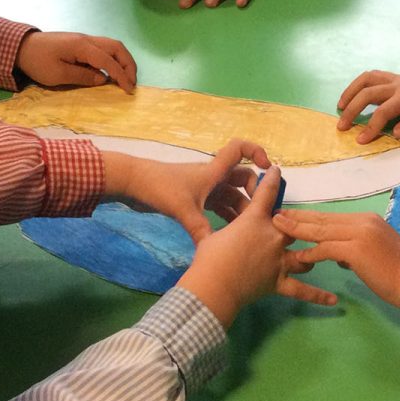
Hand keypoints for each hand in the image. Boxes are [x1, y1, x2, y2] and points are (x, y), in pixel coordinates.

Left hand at [17, 31, 136, 92]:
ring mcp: (84, 39)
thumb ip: (82, 77)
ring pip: (112, 45)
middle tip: (132, 82)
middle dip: (128, 64)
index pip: (108, 61)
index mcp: (82, 47)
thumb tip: (103, 79)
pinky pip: (103, 48)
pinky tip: (111, 71)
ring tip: (125, 77)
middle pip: (116, 47)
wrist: (21, 46)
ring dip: (122, 60)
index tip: (129, 89)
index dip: (121, 75)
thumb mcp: (58, 75)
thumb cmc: (37, 61)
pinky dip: (113, 58)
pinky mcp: (80, 42)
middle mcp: (87, 39)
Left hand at [104, 138, 270, 243]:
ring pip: (231, 196)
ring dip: (242, 209)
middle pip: (242, 179)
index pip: (240, 149)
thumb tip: (215, 251)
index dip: (256, 152)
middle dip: (254, 194)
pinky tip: (231, 233)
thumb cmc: (159, 188)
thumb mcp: (183, 210)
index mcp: (213, 172)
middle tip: (263, 214)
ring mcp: (204, 189)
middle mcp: (212, 177)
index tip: (267, 168)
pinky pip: (219, 207)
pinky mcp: (195, 200)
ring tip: (251, 228)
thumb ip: (200, 230)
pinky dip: (227, 217)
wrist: (132, 184)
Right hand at [180, 168, 336, 325]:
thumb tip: (200, 227)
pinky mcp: (279, 282)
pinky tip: (334, 300)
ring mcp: (279, 261)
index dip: (272, 180)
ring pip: (305, 256)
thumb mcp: (210, 235)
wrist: (213, 284)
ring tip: (317, 255)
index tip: (277, 171)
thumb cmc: (208, 257)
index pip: (266, 194)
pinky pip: (303, 290)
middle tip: (299, 221)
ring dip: (311, 255)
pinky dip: (318, 296)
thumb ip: (215, 229)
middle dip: (298, 223)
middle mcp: (273, 238)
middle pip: (295, 225)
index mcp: (255, 220)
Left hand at [273, 211, 399, 307]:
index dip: (310, 216)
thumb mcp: (375, 254)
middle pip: (323, 219)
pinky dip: (312, 252)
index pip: (332, 217)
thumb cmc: (398, 271)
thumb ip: (357, 250)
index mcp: (367, 221)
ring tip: (279, 228)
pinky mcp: (357, 249)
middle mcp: (362, 222)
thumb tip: (341, 256)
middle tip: (277, 215)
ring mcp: (359, 233)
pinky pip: (327, 249)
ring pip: (322, 230)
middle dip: (298, 218)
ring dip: (298, 229)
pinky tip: (299, 257)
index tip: (293, 215)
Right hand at [337, 68, 399, 143]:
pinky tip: (354, 93)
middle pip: (367, 94)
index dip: (370, 127)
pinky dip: (359, 83)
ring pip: (366, 79)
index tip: (360, 141)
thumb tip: (395, 133)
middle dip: (351, 110)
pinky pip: (372, 76)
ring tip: (339, 105)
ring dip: (350, 92)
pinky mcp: (395, 78)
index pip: (382, 113)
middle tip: (341, 126)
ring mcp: (394, 79)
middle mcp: (396, 85)